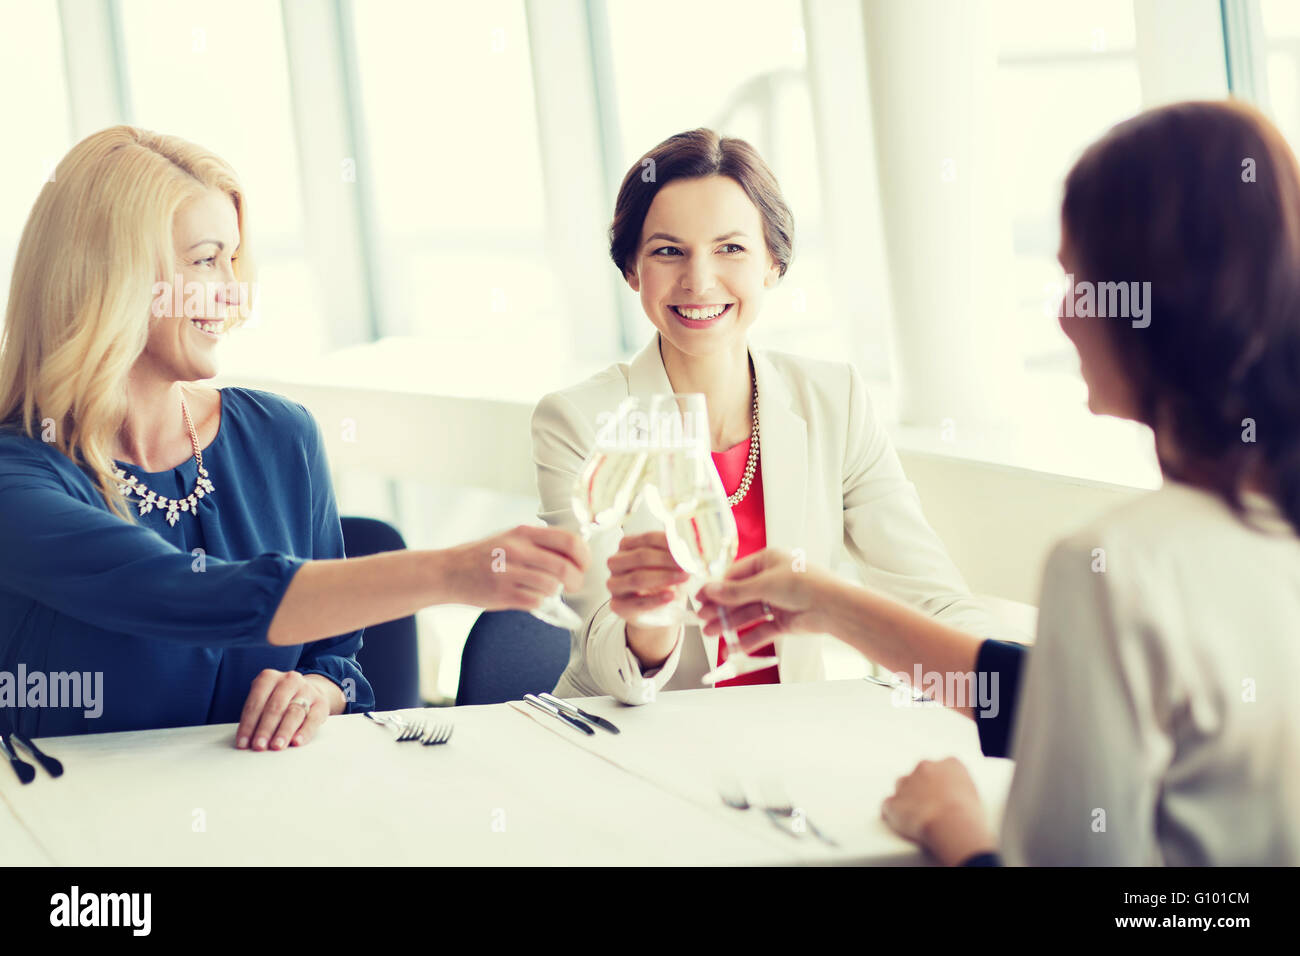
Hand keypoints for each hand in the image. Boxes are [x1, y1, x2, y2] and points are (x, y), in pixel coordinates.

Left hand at [235, 669, 334, 750]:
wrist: (308, 692)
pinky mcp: (321, 703)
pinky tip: (296, 742)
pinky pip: (312, 719)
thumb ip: (256, 717)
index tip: (243, 743)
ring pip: (294, 712)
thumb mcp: (264, 700)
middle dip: (265, 729)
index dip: (248, 724)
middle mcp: (289, 680)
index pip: (256, 702)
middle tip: (259, 746)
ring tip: (276, 746)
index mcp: (269, 677)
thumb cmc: (280, 701)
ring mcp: (307, 690)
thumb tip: (248, 741)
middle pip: (275, 707)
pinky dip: (304, 732)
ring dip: (283, 731)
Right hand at [441, 525, 588, 611]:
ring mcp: (509, 573)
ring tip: (546, 590)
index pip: (569, 541)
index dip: (584, 556)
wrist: (449, 571)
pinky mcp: (502, 594)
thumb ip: (540, 542)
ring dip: (555, 592)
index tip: (583, 565)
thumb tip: (576, 551)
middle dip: (576, 580)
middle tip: (574, 585)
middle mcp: (517, 550)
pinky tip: (531, 597)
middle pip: (565, 568)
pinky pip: (536, 601)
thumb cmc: (485, 555)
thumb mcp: (512, 538)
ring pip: (552, 587)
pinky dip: (539, 602)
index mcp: (524, 533)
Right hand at [606, 532, 690, 621]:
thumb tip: (684, 551)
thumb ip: (676, 557)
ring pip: (636, 578)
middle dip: (666, 560)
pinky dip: (656, 600)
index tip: (684, 549)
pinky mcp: (617, 605)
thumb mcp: (671, 566)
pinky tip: (671, 596)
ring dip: (663, 578)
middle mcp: (617, 562)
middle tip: (686, 566)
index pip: (647, 538)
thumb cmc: (663, 582)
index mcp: (628, 545)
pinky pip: (636, 602)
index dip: (667, 543)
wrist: (659, 611)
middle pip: (640, 556)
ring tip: (683, 579)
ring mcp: (614, 584)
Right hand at [694, 548, 831, 650]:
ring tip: (712, 634)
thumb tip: (708, 590)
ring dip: (730, 624)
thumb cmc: (802, 585)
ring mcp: (778, 601)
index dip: (716, 588)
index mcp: (767, 561)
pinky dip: (748, 638)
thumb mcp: (763, 584)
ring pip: (749, 614)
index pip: (735, 575)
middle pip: (740, 596)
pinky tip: (734, 647)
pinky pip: (762, 630)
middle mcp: (772, 580)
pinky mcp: (784, 621)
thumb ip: (734, 592)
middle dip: (721, 609)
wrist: (833, 607)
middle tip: (702, 620)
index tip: (699, 599)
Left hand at [880, 757, 997, 864]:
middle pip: (920, 774)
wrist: (952, 824)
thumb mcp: (974, 794)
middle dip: (923, 788)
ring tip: (919, 817)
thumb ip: (960, 787)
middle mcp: (926, 767)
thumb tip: (956, 798)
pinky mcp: (893, 802)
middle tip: (932, 807)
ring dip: (908, 798)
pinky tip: (905, 824)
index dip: (941, 783)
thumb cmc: (968, 814)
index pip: (942, 768)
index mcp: (949, 764)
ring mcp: (907, 783)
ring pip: (902, 787)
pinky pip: (889, 806)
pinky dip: (894, 815)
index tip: (943, 795)